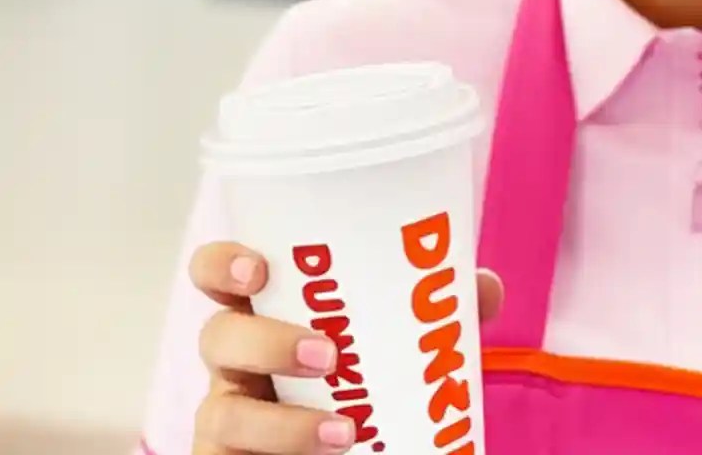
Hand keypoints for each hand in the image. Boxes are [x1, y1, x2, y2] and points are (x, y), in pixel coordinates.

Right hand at [190, 242, 504, 453]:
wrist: (362, 452)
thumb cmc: (366, 382)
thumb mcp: (400, 345)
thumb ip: (440, 312)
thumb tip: (484, 287)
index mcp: (266, 313)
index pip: (218, 276)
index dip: (221, 265)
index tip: (259, 269)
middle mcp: (236, 364)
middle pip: (216, 337)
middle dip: (264, 341)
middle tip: (328, 352)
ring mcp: (229, 420)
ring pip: (223, 416)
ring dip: (281, 424)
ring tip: (344, 430)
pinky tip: (330, 454)